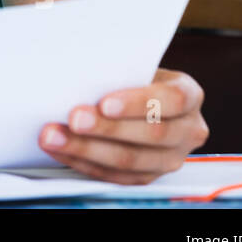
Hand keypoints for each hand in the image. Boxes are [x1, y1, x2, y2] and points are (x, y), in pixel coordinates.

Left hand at [38, 67, 209, 183]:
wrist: (133, 97)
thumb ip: (116, 68)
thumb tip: (78, 69)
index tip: (104, 103)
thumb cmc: (128, 75)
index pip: (171, 99)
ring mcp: (171, 158)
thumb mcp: (131, 64)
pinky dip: (84, 162)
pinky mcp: (148, 176)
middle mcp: (188, 130)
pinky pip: (116, 176)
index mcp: (188, 94)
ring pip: (131, 161)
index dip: (137, 102)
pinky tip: (60, 150)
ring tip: (53, 137)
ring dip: (87, 149)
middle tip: (73, 119)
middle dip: (107, 128)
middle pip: (151, 134)